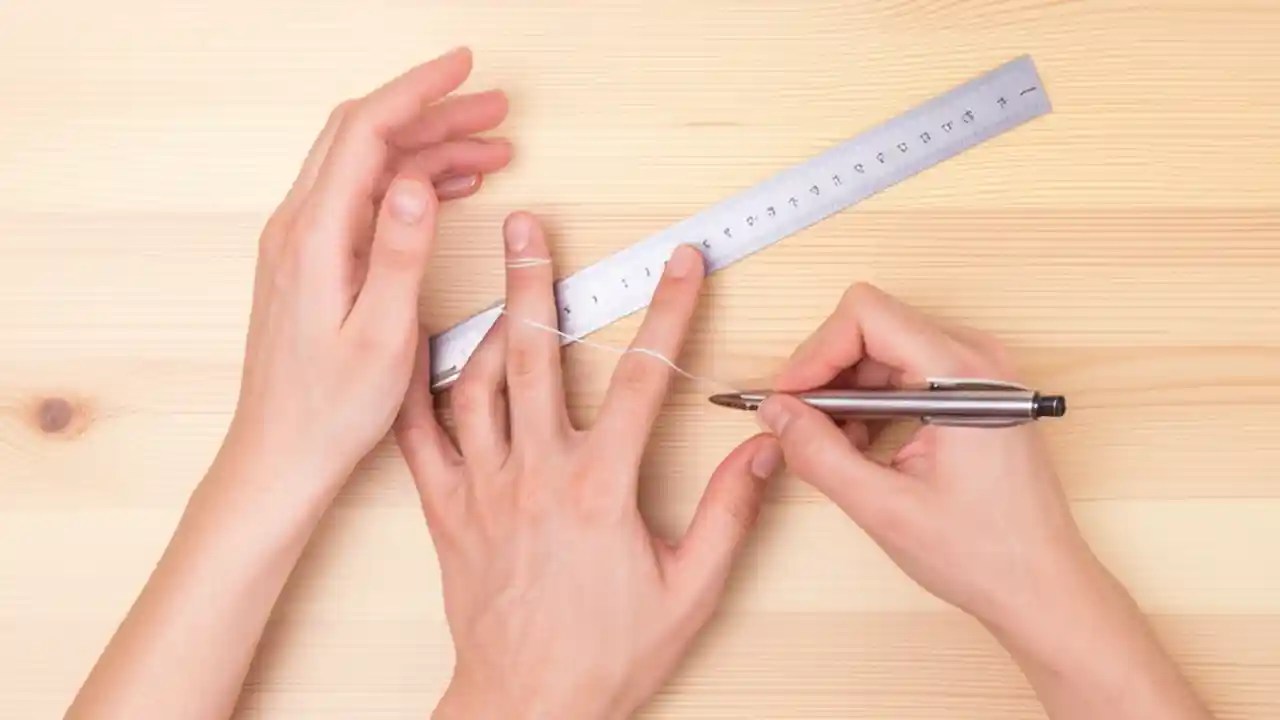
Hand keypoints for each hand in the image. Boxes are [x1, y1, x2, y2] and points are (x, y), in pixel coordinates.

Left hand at [67, 50, 512, 719]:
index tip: (464, 70)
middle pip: (366, 137)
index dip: (418, 91)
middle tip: (493, 109)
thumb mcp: (379, 336)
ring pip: (367, 166)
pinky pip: (363, 197)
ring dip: (426, 148)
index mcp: (314, 237)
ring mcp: (302, 243)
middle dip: (432, 112)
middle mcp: (299, 229)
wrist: (281, 454)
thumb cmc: (329, 409)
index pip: (366, 132)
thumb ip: (397, 253)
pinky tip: (446, 188)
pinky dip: (409, 181)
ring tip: (489, 148)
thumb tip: (414, 180)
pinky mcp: (312, 261)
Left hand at [396, 215, 783, 718]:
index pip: (644, 378)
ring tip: (478, 273)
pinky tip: (413, 355)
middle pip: (535, 356)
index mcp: (599, 487)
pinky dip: (414, 391)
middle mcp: (535, 474)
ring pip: (473, 384)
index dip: (669, 312)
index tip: (680, 265)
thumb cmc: (602, 656)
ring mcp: (483, 488)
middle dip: (537, 281)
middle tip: (531, 229)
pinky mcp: (445, 510)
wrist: (525, 706)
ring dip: (477, 321)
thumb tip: (759, 453)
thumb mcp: (690, 592)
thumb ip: (729, 516)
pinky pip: (419, 439)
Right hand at [756, 283, 1094, 638]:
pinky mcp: (974, 393)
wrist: (1043, 586)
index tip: (789, 398)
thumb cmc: (984, 554)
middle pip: (873, 326)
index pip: (866, 314)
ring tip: (834, 446)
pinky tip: (861, 447)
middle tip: (799, 425)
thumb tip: (775, 412)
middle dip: (826, 372)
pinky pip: (905, 373)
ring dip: (846, 391)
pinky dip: (871, 402)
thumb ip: (819, 454)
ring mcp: (978, 374)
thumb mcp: (884, 508)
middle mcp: (976, 359)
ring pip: (884, 349)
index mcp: (962, 375)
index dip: (816, 351)